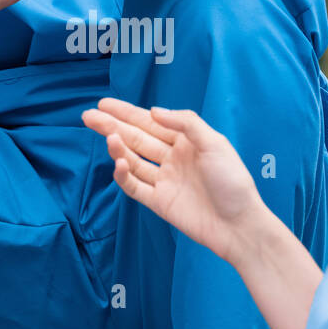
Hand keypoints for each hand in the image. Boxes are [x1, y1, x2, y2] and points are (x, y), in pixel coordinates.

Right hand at [82, 97, 266, 264]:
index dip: (127, 113)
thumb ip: (186, 123)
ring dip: (118, 147)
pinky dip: (123, 175)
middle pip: (136, 138)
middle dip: (112, 126)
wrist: (239, 224)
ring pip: (133, 160)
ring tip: (106, 136)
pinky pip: (135, 186)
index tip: (104, 104)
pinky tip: (118, 162)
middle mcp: (172, 158)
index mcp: (186, 141)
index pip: (150, 122)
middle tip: (88, 116)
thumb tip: (154, 111)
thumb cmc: (233, 181)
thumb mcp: (215, 143)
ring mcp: (164, 180)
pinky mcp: (159, 202)